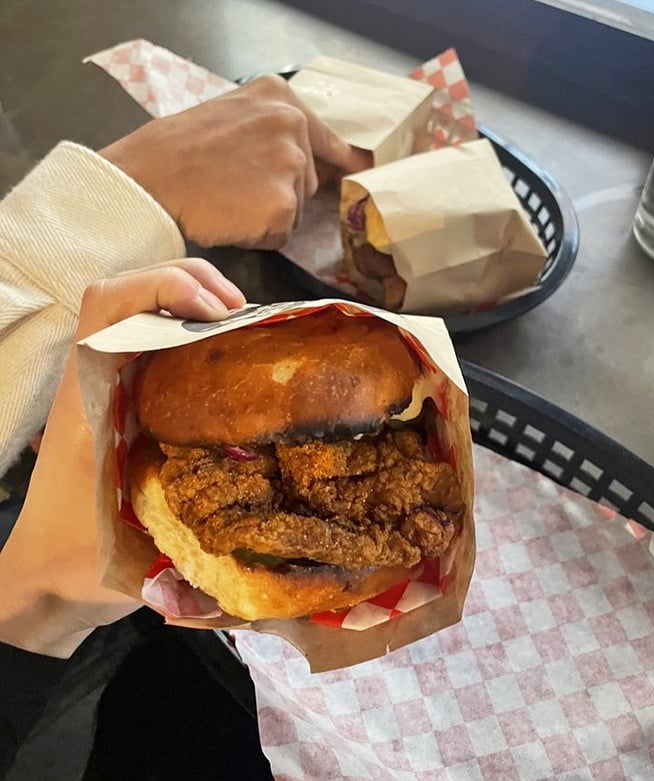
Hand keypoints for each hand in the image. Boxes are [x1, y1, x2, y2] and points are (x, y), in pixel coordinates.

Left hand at [0, 260, 243, 656]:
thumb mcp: (135, 548)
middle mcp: (93, 380)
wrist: (44, 572)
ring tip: (239, 322)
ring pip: (137, 308)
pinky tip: (221, 350)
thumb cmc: (80, 558)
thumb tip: (266, 540)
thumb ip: (188, 541)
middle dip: (189, 283)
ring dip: (190, 299)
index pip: (106, 306)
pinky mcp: (117, 395)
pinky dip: (185, 325)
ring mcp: (103, 383)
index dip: (163, 289)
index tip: (218, 314)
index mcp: (89, 401)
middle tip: (243, 314)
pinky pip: (148, 336)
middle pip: (125, 290)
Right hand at [100, 75, 371, 249]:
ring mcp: (290, 167)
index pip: (332, 142)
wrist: (150, 179)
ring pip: (296, 210)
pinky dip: (259, 236)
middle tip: (236, 187)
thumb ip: (274, 131)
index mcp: (282, 100)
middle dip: (280, 193)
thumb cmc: (178, 152)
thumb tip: (314, 160)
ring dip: (269, 216)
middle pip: (308, 182)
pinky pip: (281, 235)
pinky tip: (231, 218)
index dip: (341, 165)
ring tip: (229, 201)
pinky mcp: (282, 207)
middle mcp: (293, 127)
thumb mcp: (232, 116)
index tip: (360, 175)